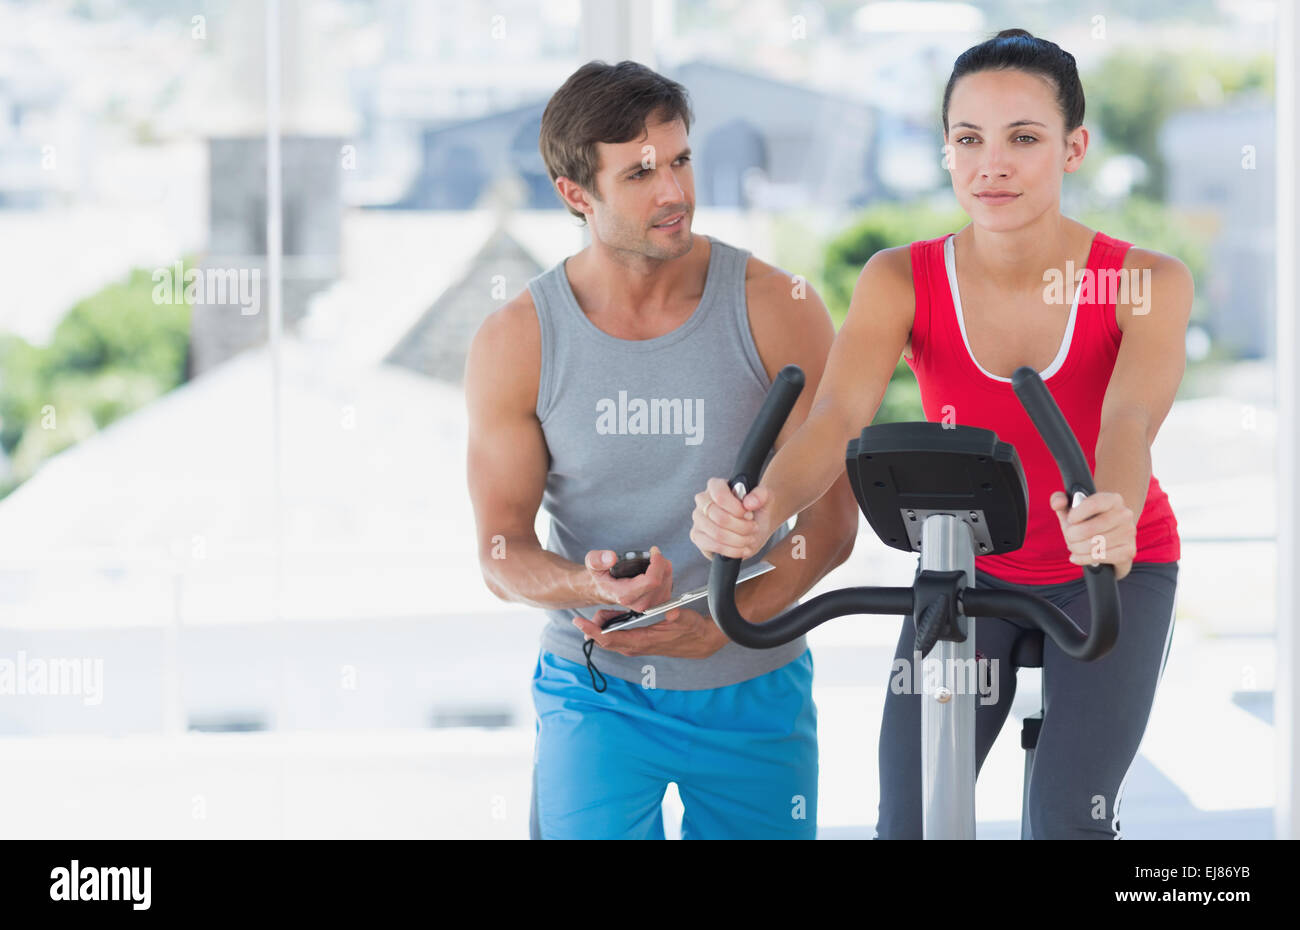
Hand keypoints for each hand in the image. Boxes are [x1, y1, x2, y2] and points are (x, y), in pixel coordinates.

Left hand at [572, 606, 726, 659]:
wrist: (701, 642)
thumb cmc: (692, 630)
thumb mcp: (686, 620)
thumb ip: (677, 617)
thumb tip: (672, 613)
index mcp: (643, 641)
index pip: (612, 640)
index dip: (594, 631)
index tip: (580, 623)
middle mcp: (637, 647)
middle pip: (607, 642)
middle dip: (593, 631)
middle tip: (582, 619)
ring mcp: (638, 646)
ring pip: (612, 641)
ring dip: (601, 630)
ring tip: (597, 616)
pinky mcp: (641, 642)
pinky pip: (620, 639)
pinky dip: (611, 630)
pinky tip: (612, 617)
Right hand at [584, 545, 671, 612]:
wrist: (604, 589)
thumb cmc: (601, 575)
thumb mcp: (592, 563)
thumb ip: (597, 559)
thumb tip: (611, 558)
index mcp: (625, 595)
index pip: (652, 581)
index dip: (657, 564)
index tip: (653, 551)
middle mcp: (638, 604)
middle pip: (662, 582)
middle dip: (662, 564)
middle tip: (654, 553)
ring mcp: (648, 606)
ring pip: (667, 585)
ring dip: (665, 569)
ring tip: (655, 560)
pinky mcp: (654, 604)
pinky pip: (668, 589)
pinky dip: (666, 576)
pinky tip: (657, 570)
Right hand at [690, 477, 774, 560]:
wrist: (755, 525)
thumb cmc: (756, 509)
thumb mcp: (765, 498)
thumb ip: (760, 495)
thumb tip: (749, 503)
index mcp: (715, 486)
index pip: (720, 495)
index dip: (736, 508)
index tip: (749, 514)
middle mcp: (703, 501)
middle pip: (719, 517)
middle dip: (742, 527)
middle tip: (753, 527)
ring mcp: (698, 519)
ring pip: (717, 534)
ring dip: (739, 539)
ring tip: (750, 538)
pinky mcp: (698, 537)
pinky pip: (713, 546)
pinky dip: (732, 550)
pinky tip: (743, 548)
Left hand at [1050, 491, 1135, 580]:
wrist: (1106, 539)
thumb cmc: (1086, 521)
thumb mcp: (1071, 509)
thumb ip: (1059, 500)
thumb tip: (1058, 503)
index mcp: (1112, 499)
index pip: (1093, 504)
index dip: (1076, 514)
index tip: (1070, 519)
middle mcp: (1124, 514)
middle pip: (1090, 528)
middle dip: (1072, 535)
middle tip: (1069, 537)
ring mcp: (1129, 533)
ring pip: (1095, 544)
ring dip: (1077, 548)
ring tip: (1074, 546)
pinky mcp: (1129, 551)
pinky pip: (1101, 557)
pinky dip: (1084, 559)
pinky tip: (1077, 556)